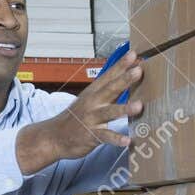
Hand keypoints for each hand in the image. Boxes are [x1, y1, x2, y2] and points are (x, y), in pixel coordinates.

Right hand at [15, 51, 143, 175]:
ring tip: (139, 106)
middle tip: (138, 70)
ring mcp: (91, 119)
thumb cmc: (76, 116)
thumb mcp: (90, 99)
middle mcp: (92, 103)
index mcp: (94, 92)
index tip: (134, 54)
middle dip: (124, 79)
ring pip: (109, 112)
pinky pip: (105, 137)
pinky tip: (127, 141)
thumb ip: (109, 90)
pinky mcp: (91, 135)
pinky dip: (116, 139)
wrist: (54, 136)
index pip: (109, 75)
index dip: (121, 64)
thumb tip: (128, 77)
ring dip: (124, 108)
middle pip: (110, 89)